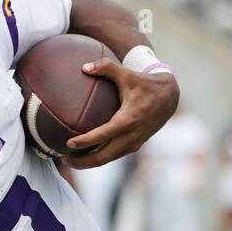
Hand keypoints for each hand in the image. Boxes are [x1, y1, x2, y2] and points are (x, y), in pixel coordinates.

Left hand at [64, 58, 178, 168]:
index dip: (84, 142)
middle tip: (61, 158)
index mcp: (128, 120)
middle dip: (80, 161)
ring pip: (106, 160)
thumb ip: (106, 67)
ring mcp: (133, 144)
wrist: (170, 97)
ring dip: (87, 163)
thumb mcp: (127, 74)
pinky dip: (97, 158)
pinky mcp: (134, 146)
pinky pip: (112, 156)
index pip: (102, 136)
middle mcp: (131, 136)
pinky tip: (82, 155)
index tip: (67, 144)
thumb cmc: (145, 83)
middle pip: (102, 157)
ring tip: (67, 159)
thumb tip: (84, 67)